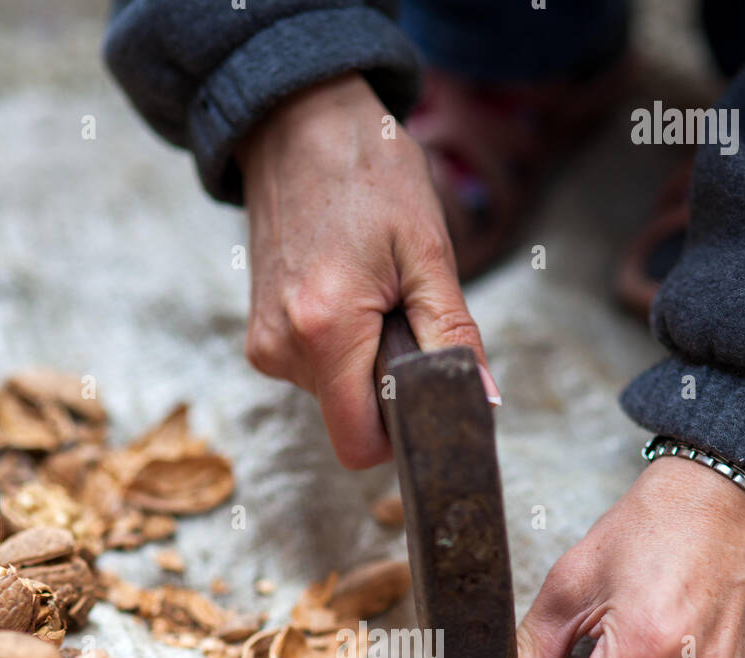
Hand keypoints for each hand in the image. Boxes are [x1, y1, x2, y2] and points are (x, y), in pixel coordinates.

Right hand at [236, 74, 497, 469]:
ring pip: (333, 397)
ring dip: (364, 363)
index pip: (360, 444)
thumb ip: (454, 334)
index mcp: (324, 331)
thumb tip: (484, 398)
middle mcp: (283, 348)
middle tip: (398, 315)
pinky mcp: (260, 337)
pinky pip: (314, 372)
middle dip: (386, 387)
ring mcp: (265, 344)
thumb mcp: (427, 251)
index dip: (400, 436)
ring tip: (370, 293)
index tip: (422, 395)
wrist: (296, 124)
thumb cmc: (367, 173)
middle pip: (350, 420)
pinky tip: (346, 295)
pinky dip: (341, 350)